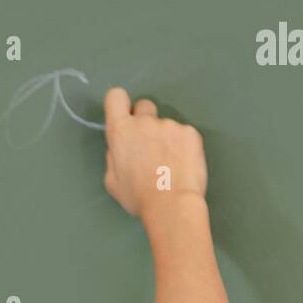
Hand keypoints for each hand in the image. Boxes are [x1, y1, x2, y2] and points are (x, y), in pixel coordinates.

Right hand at [103, 87, 207, 221]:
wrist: (172, 205)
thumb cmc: (138, 198)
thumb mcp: (113, 182)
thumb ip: (114, 157)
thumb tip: (120, 149)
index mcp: (121, 132)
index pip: (116, 96)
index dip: (120, 105)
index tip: (126, 117)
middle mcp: (145, 122)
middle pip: (144, 106)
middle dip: (145, 120)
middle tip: (150, 146)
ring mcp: (169, 125)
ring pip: (166, 126)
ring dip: (166, 140)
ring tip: (169, 166)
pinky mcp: (190, 132)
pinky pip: (184, 135)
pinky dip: (183, 147)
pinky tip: (183, 166)